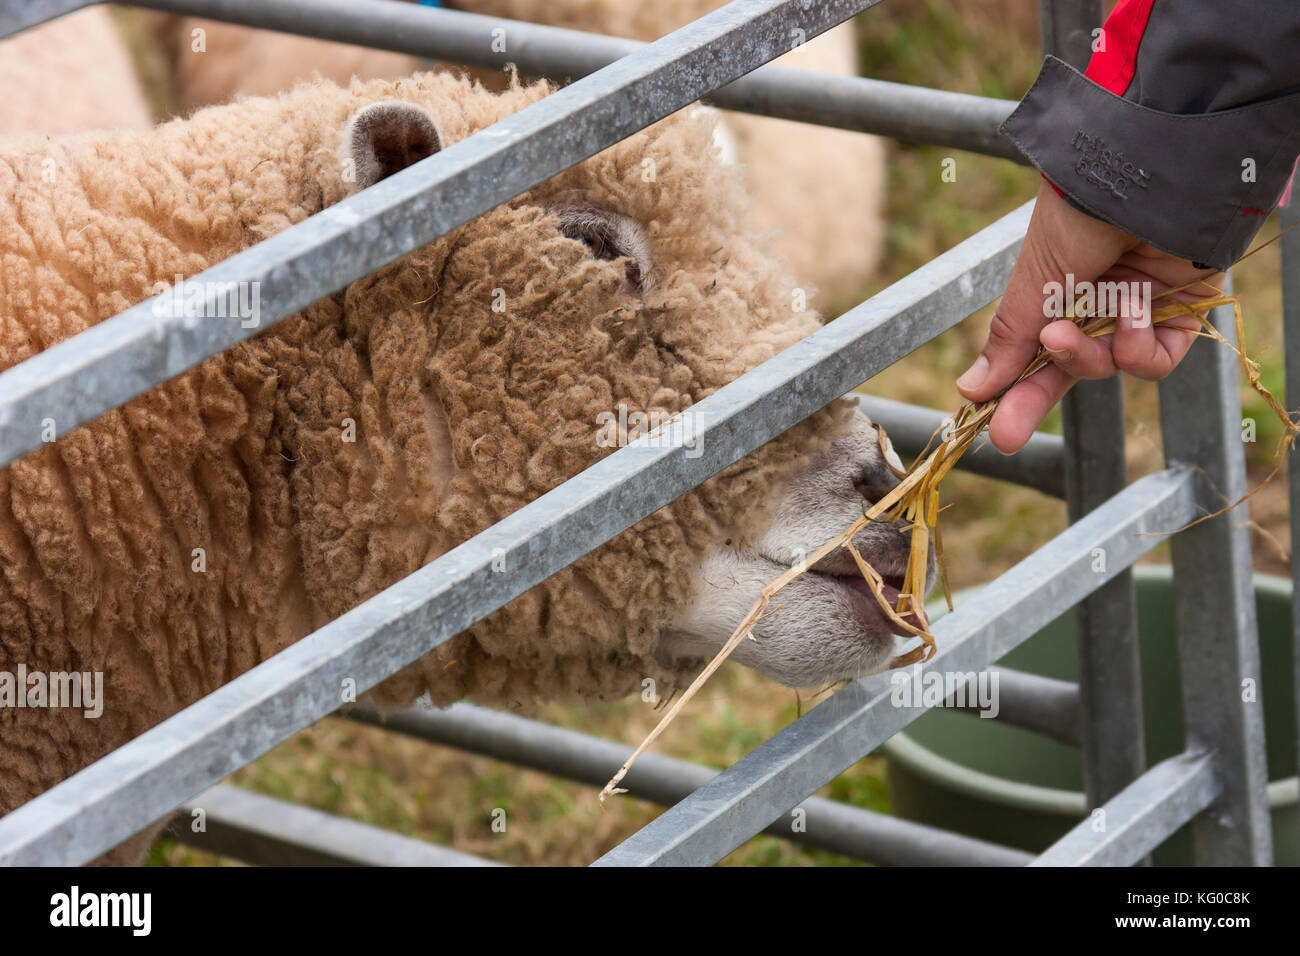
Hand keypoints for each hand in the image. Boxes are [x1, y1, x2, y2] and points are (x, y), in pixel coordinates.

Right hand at [955, 180, 1222, 452]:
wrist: (1144, 172)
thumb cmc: (1081, 212)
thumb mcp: (1036, 280)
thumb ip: (1011, 339)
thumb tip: (971, 391)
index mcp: (1061, 287)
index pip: (1036, 351)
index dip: (1014, 388)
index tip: (988, 424)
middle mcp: (1101, 299)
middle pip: (1071, 368)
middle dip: (1037, 398)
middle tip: (1008, 433)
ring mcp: (1143, 307)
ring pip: (1111, 366)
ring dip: (1088, 355)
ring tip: (1073, 328)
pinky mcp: (1186, 311)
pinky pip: (1156, 359)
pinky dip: (1139, 346)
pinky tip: (1132, 311)